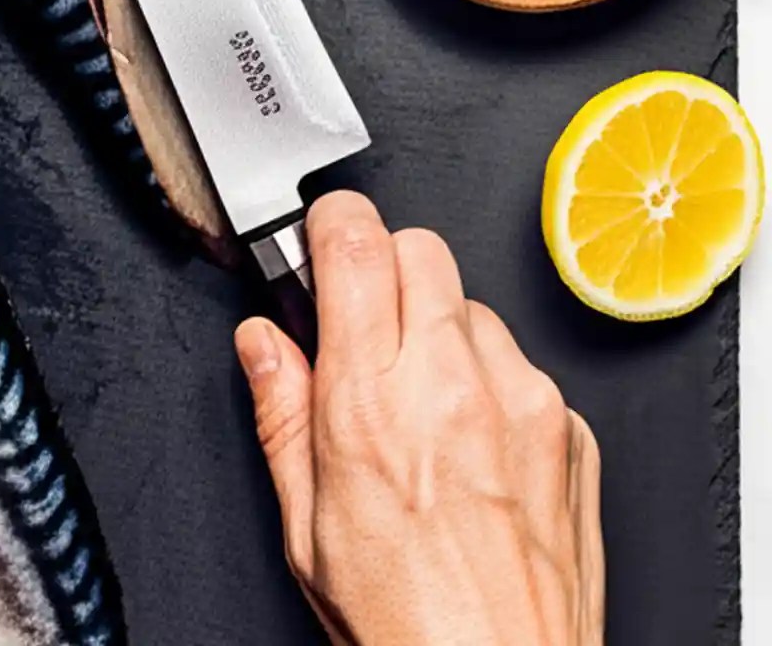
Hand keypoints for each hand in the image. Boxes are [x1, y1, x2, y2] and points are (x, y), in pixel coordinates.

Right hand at [236, 191, 597, 645]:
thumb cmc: (402, 617)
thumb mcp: (305, 524)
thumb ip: (281, 414)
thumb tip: (262, 344)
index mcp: (371, 403)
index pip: (356, 245)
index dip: (331, 224)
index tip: (319, 238)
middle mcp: (452, 383)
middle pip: (419, 246)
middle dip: (380, 265)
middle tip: (358, 326)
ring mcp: (522, 399)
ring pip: (471, 301)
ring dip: (434, 325)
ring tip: (416, 400)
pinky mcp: (568, 423)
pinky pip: (519, 359)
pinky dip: (485, 375)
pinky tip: (467, 439)